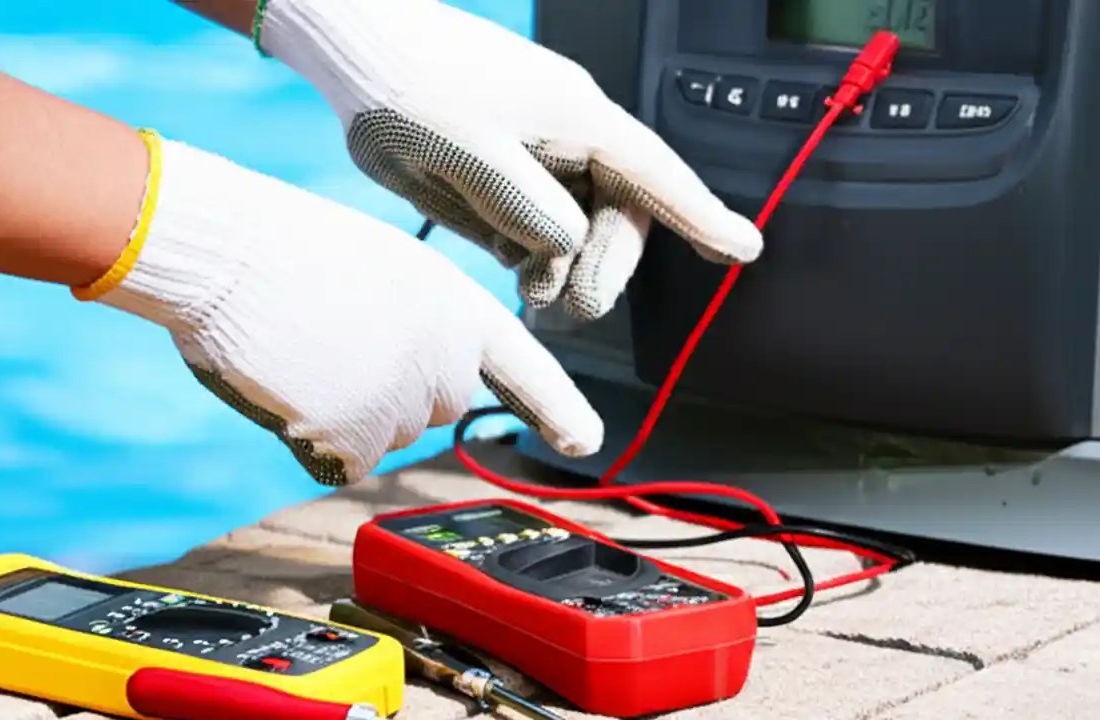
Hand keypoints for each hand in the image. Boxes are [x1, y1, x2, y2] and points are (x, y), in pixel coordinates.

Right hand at [95, 133, 602, 484]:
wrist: (230, 254)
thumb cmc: (289, 251)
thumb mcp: (386, 274)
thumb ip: (419, 328)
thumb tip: (403, 378)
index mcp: (457, 308)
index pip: (522, 367)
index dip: (556, 407)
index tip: (585, 439)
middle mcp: (446, 359)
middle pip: (433, 409)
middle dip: (391, 394)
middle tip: (336, 343)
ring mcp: (403, 401)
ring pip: (381, 436)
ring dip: (345, 413)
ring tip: (305, 353)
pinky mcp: (357, 439)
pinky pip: (338, 460)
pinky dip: (311, 440)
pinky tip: (290, 388)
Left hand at [256, 0, 762, 321]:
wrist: (356, 58)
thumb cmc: (409, 84)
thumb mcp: (470, 152)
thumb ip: (528, 206)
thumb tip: (568, 246)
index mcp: (576, 118)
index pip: (655, 173)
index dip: (701, 214)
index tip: (743, 248)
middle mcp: (567, 139)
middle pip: (617, 215)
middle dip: (605, 267)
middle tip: (577, 308)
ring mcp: (536, 159)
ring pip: (577, 229)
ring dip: (565, 271)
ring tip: (536, 303)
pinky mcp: (503, 179)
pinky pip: (536, 230)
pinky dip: (533, 261)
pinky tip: (518, 279)